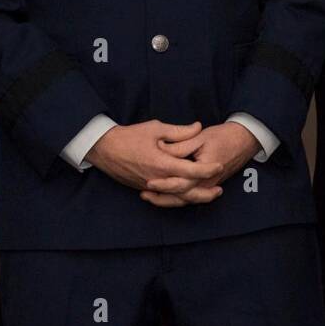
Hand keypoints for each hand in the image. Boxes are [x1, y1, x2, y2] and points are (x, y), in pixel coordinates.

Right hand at [85, 120, 220, 198]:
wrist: (104, 149)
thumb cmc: (130, 136)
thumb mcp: (155, 128)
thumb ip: (179, 131)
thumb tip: (198, 127)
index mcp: (162, 163)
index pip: (190, 170)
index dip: (207, 169)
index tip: (219, 165)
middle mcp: (158, 179)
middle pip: (186, 191)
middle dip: (204, 192)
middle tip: (220, 189)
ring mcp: (150, 186)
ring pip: (176, 197)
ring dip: (193, 197)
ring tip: (208, 195)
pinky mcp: (144, 188)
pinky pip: (165, 197)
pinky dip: (178, 198)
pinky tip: (188, 195)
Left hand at [141, 121, 259, 206]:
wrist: (244, 141)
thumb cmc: (223, 137)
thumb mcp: (200, 138)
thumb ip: (181, 145)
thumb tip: (161, 148)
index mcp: (204, 170)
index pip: (181, 182)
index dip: (164, 183)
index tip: (148, 181)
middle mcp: (207, 183)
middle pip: (181, 196)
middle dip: (161, 197)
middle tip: (143, 193)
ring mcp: (208, 187)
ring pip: (185, 200)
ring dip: (166, 200)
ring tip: (148, 196)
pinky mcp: (207, 186)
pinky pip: (190, 197)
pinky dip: (175, 198)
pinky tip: (162, 194)